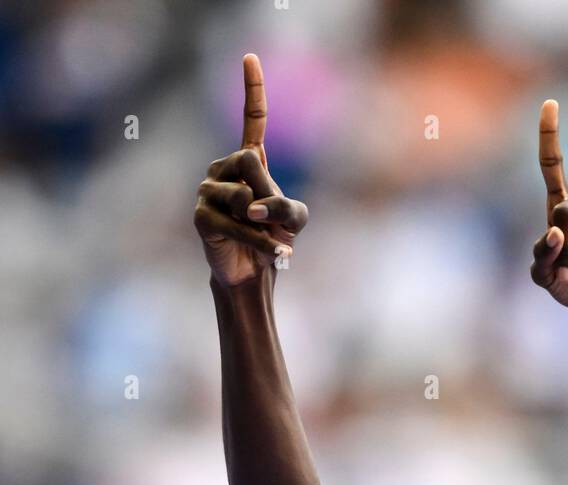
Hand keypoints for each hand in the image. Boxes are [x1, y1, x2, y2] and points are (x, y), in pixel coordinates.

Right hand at [194, 54, 308, 287]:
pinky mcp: (202, 216)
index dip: (253, 89)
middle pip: (249, 161)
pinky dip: (260, 241)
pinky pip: (237, 223)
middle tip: (274, 220)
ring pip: (244, 197)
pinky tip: (274, 253)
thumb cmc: (272, 239)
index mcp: (248, 161)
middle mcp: (224, 168)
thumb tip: (254, 207)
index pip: (252, 119)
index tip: (250, 57)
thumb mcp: (294, 220)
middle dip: (270, 195)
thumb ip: (287, 207)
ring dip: (266, 225)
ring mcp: (209, 190)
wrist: (251, 272)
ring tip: (267, 239)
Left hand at [530, 99, 567, 315]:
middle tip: (566, 267)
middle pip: (564, 211)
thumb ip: (542, 256)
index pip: (553, 167)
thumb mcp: (544, 275)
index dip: (549, 136)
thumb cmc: (567, 286)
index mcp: (562, 207)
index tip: (549, 103)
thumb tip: (558, 234)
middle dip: (560, 243)